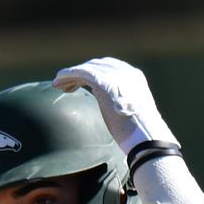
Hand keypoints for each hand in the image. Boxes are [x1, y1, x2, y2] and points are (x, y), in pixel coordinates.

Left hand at [53, 57, 177, 152]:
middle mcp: (126, 72)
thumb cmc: (139, 135)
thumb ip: (122, 104)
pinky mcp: (105, 82)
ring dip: (70, 75)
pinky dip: (68, 76)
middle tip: (65, 84)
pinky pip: (81, 73)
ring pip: (87, 68)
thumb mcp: (133, 113)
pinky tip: (57, 83)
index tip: (80, 82)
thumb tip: (114, 111)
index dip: (92, 72)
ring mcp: (116, 75)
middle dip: (80, 73)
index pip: (109, 68)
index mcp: (135, 78)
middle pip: (97, 66)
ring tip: (58, 85)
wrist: (146, 138)